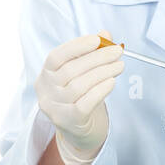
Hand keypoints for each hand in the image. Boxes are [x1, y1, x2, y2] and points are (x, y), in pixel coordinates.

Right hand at [35, 32, 123, 164]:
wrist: (78, 129)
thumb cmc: (79, 96)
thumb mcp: (81, 73)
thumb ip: (90, 52)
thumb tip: (106, 34)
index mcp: (45, 74)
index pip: (56, 56)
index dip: (77, 46)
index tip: (98, 39)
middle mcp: (45, 90)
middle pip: (71, 70)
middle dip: (97, 58)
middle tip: (117, 52)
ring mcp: (54, 107)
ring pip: (79, 86)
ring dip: (103, 73)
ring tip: (119, 66)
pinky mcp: (67, 121)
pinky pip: (85, 104)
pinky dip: (100, 91)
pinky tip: (111, 82)